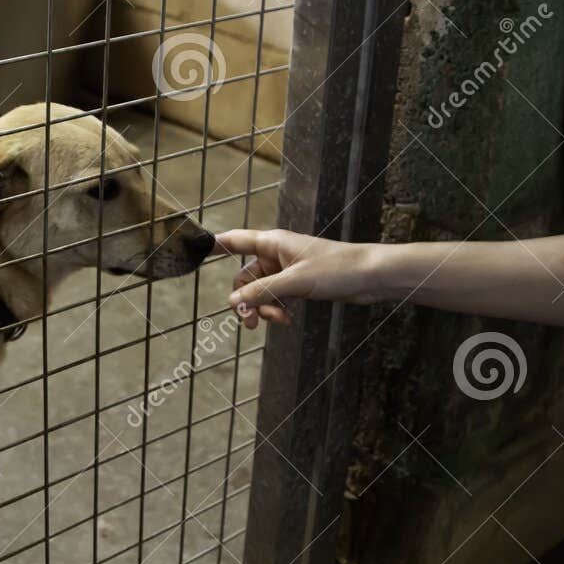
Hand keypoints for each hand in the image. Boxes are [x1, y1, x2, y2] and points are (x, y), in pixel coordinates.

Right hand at [215, 229, 376, 327]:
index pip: (234, 240)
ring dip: (263, 309)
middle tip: (250, 322)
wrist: (371, 277)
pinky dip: (276, 310)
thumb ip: (262, 291)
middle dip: (246, 299)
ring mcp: (287, 270)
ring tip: (277, 322)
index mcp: (272, 243)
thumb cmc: (338, 269)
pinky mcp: (299, 284)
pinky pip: (276, 299)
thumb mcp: (296, 282)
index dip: (213, 244)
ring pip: (260, 292)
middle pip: (245, 277)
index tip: (192, 249)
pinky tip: (286, 320)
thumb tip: (233, 301)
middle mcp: (276, 254)